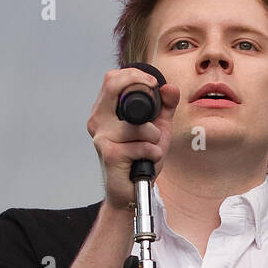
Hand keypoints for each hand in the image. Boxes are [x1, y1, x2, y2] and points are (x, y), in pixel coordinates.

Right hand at [88, 68, 179, 210]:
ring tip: (151, 149)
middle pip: (113, 86)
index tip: (153, 83)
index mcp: (105, 112)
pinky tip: (146, 162)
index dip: (133, 74)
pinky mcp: (109, 154)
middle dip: (140, 86)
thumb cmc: (140, 160)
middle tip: (156, 101)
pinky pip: (142, 145)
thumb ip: (165, 107)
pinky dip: (152, 153)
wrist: (130, 193)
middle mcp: (98, 121)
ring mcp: (102, 137)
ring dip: (154, 137)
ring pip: (138, 124)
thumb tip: (169, 88)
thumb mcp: (157, 129)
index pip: (111, 79)